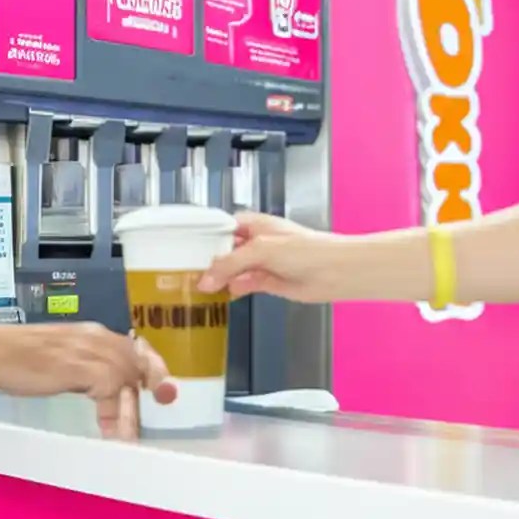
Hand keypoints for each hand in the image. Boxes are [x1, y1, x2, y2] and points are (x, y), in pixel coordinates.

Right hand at [0, 323, 176, 437]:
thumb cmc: (17, 357)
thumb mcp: (60, 361)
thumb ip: (85, 372)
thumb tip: (105, 392)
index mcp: (91, 333)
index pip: (135, 346)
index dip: (152, 368)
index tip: (161, 391)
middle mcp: (95, 337)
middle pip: (138, 359)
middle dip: (152, 386)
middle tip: (152, 415)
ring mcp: (86, 349)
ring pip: (127, 375)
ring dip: (131, 409)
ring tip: (128, 435)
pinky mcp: (76, 365)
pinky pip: (110, 388)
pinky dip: (114, 411)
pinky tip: (110, 430)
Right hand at [198, 212, 339, 301]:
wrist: (335, 271)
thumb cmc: (307, 250)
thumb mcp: (260, 250)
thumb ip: (230, 264)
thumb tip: (206, 279)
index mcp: (253, 224)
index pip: (220, 227)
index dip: (204, 237)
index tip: (184, 248)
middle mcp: (255, 242)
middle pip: (224, 251)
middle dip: (208, 261)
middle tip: (186, 271)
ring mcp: (262, 263)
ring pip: (232, 270)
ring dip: (219, 278)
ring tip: (198, 287)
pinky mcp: (268, 282)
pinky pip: (243, 286)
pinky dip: (232, 290)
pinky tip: (221, 294)